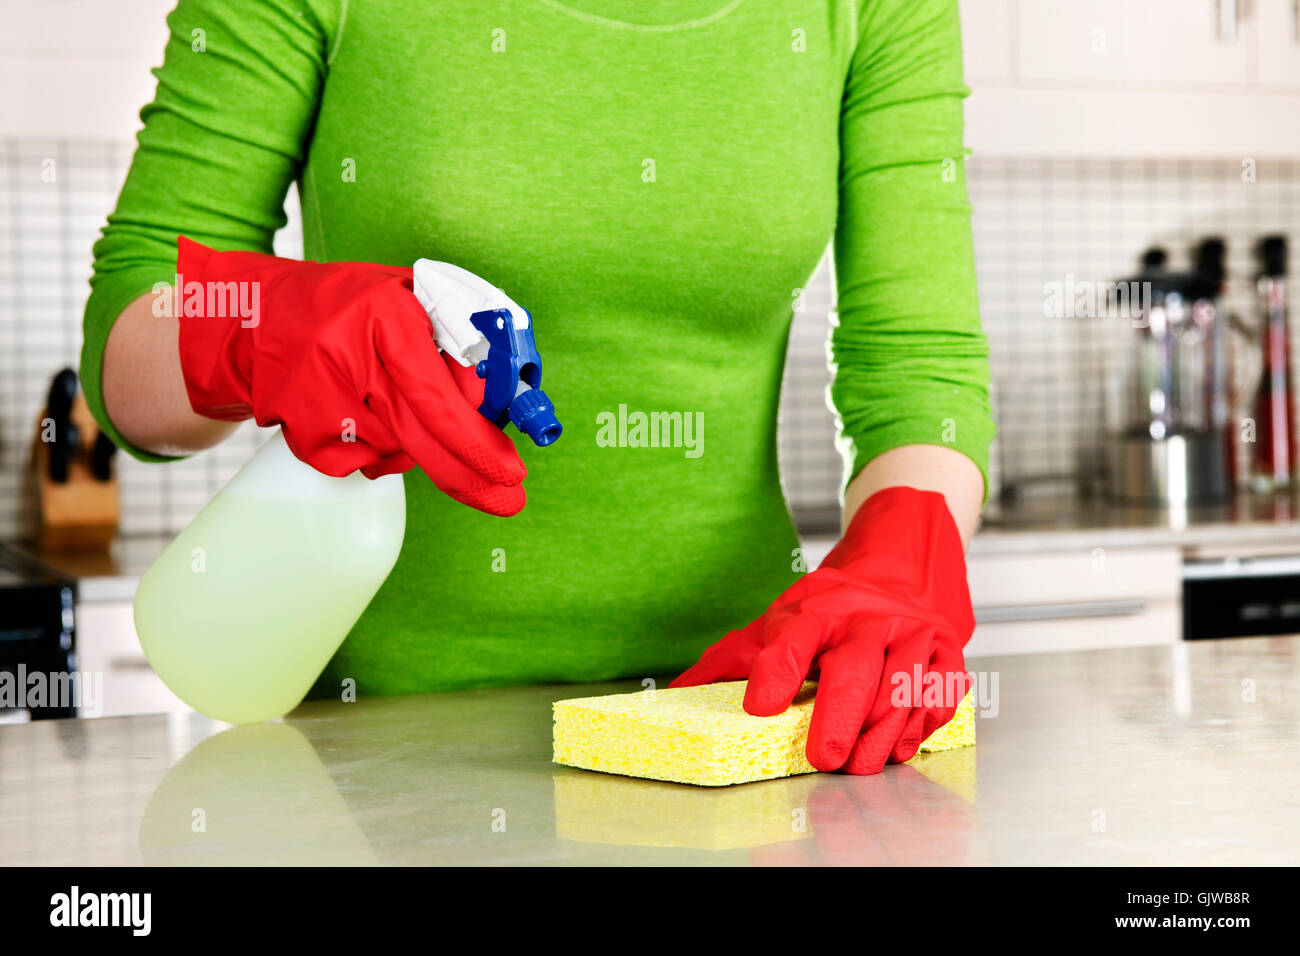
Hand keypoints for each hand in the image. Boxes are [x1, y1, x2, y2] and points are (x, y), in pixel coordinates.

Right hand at [175, 237, 525, 514]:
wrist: (254, 313)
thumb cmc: (348, 308)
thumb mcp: (405, 302)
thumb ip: (449, 344)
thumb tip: (492, 404)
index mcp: (384, 312)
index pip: (436, 392)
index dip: (474, 438)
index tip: (509, 468)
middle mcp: (345, 350)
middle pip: (417, 433)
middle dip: (467, 473)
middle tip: (507, 499)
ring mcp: (314, 391)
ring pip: (390, 450)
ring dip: (407, 447)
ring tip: (384, 405)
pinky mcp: (294, 423)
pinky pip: (353, 463)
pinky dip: (367, 454)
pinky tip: (354, 418)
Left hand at [671, 486, 973, 773]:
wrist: (897, 576)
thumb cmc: (831, 613)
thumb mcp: (778, 623)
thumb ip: (732, 659)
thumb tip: (679, 692)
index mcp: (818, 610)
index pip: (792, 639)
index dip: (775, 672)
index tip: (759, 705)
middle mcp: (866, 620)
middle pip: (854, 671)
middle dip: (838, 718)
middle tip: (824, 756)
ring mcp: (910, 635)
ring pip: (901, 690)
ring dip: (881, 734)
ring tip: (859, 763)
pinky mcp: (944, 654)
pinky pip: (938, 696)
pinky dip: (919, 726)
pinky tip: (898, 743)